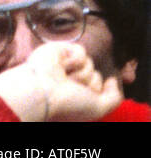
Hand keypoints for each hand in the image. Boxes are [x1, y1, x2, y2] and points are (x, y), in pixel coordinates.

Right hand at [0, 42, 121, 121]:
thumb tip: (112, 80)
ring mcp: (64, 65)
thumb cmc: (67, 103)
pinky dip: (75, 59)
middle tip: (71, 86)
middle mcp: (70, 79)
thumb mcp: (98, 108)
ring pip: (89, 64)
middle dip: (88, 82)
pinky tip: (62, 65)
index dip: (94, 91)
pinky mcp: (59, 50)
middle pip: (95, 76)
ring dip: (81, 73)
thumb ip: (114, 97)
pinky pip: (80, 51)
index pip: (98, 87)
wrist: (42, 90)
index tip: (80, 97)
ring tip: (64, 77)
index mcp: (75, 94)